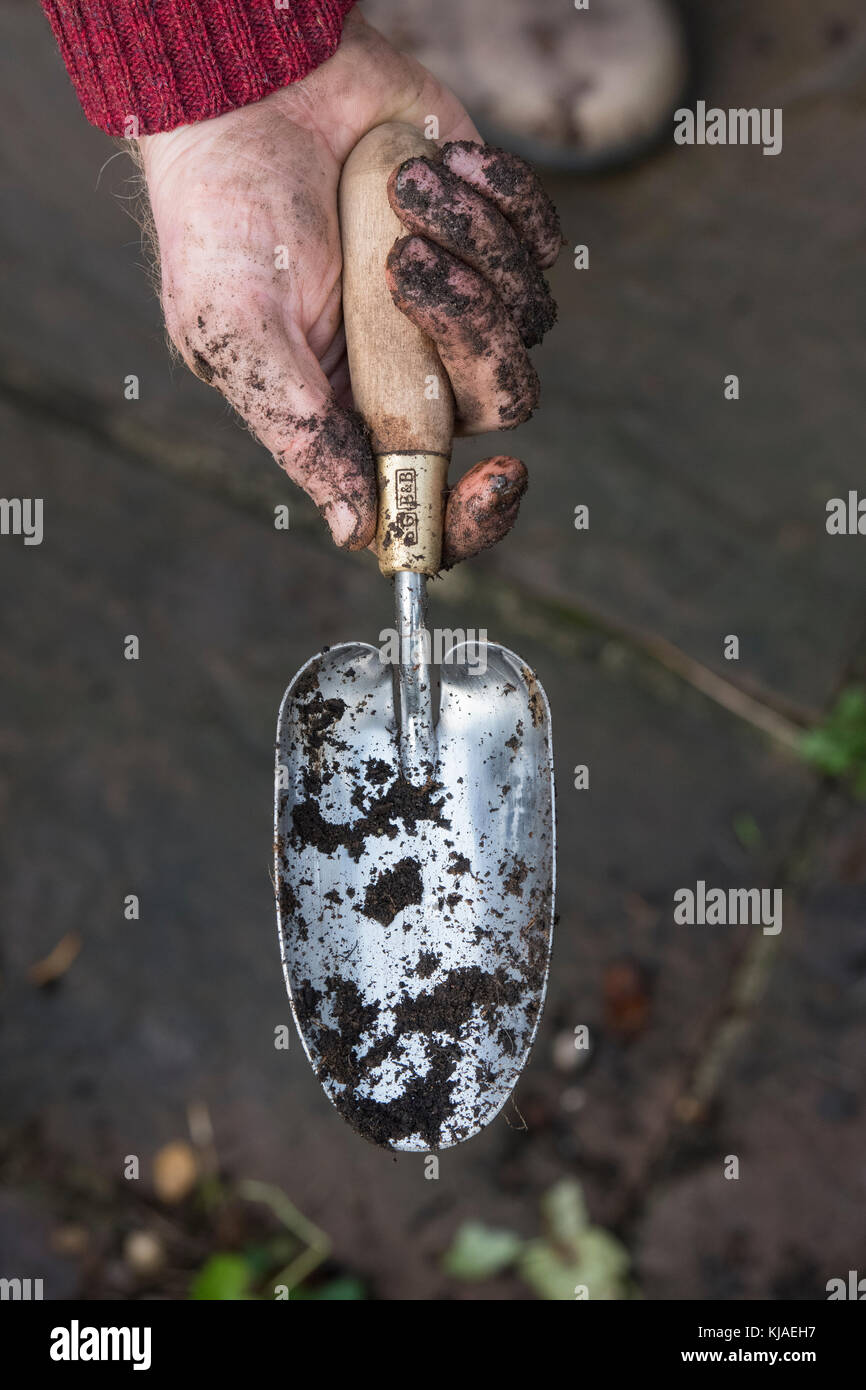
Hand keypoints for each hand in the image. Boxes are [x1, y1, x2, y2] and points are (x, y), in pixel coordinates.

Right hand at [138, 12, 559, 563]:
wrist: (253, 87)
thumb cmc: (223, 213)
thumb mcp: (236, 330)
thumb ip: (300, 429)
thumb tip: (355, 530)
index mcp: (352, 414)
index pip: (428, 500)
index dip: (474, 516)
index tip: (502, 481)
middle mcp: (415, 370)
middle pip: (502, 402)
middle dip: (467, 329)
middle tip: (400, 261)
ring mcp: (460, 302)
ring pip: (529, 320)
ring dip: (470, 245)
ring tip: (397, 188)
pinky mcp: (492, 234)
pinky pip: (539, 242)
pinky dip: (494, 196)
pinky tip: (430, 165)